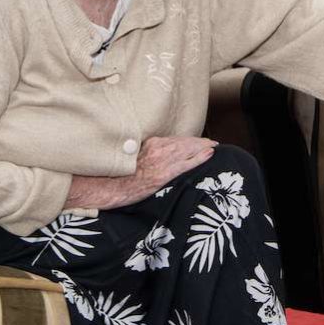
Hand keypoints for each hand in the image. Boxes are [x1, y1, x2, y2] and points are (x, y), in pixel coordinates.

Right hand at [65, 136, 216, 209]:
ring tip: (212, 147)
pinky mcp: (165, 173)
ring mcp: (163, 160)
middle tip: (211, 142)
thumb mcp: (135, 155)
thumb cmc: (120, 172)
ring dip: (203, 147)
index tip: (197, 140)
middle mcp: (159, 148)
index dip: (189, 140)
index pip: (176, 139)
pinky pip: (187, 163)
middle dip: (200, 142)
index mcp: (152, 143)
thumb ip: (149, 151)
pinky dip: (200, 157)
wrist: (111, 185)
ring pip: (189, 150)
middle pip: (185, 142)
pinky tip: (209, 154)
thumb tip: (158, 153)